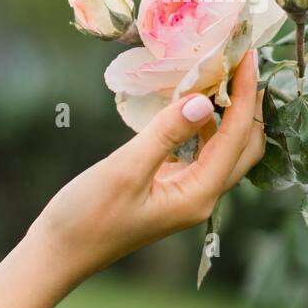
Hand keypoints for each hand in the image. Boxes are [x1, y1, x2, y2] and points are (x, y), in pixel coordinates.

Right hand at [34, 49, 263, 281]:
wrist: (58, 253)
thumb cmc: (86, 216)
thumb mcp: (125, 169)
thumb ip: (166, 133)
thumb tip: (203, 100)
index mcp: (197, 195)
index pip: (235, 137)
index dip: (244, 94)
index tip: (248, 53)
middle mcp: (201, 196)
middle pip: (244, 146)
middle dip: (249, 103)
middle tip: (245, 58)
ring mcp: (187, 193)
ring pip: (224, 148)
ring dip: (229, 111)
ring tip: (222, 72)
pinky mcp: (170, 187)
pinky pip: (200, 151)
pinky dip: (204, 123)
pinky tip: (192, 99)